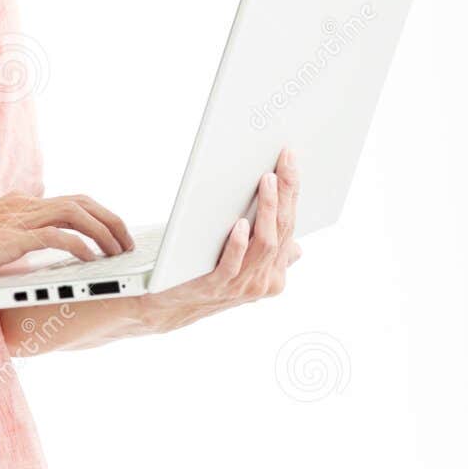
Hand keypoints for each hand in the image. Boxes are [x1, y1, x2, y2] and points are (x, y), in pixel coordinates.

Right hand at [0, 191, 134, 289]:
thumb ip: (14, 239)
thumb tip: (38, 252)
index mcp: (16, 205)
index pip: (69, 202)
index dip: (98, 215)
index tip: (114, 234)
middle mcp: (19, 206)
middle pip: (81, 202)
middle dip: (110, 220)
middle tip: (128, 242)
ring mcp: (14, 220)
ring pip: (75, 214)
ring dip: (103, 232)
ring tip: (118, 252)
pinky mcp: (8, 239)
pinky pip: (56, 237)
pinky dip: (79, 246)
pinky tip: (91, 260)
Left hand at [145, 146, 301, 331]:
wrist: (171, 306)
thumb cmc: (206, 277)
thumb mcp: (244, 266)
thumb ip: (269, 254)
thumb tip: (296, 245)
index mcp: (274, 273)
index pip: (289, 226)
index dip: (292, 193)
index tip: (290, 162)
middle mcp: (263, 281)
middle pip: (281, 231)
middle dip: (286, 193)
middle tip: (283, 163)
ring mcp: (241, 286)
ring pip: (264, 244)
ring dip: (267, 210)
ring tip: (266, 183)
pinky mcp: (215, 286)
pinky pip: (232, 263)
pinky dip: (238, 242)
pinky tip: (239, 223)